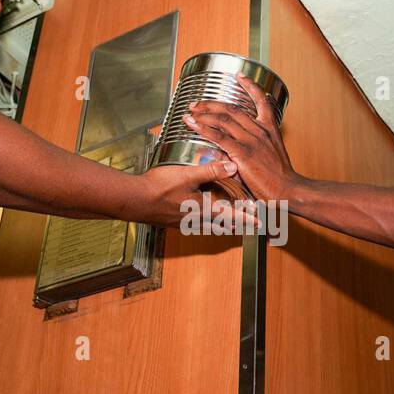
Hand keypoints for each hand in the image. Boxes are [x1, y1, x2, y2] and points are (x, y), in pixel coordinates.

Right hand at [136, 160, 260, 230]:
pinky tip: (202, 215)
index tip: (260, 223)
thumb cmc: (158, 189)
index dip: (248, 219)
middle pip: (223, 226)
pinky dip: (207, 221)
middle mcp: (196, 220)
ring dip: (222, 224)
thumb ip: (211, 171)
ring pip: (210, 227)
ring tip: (230, 221)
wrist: (133, 200)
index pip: (232, 217)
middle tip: (248, 223)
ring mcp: (185, 223)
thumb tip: (233, 166)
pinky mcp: (175, 221)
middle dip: (237, 224)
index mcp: (203, 210)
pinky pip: (197, 224)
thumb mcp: (187, 175)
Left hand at [184, 75, 298, 200]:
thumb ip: (256, 148)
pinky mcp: (244, 154)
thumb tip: (238, 150)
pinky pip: (220, 137)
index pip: (261, 100)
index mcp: (270, 129)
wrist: (290, 190)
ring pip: (224, 119)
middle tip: (197, 104)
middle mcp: (260, 131)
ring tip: (190, 113)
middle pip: (232, 108)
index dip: (250, 86)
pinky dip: (205, 129)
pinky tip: (194, 126)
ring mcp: (252, 141)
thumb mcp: (272, 156)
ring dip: (204, 114)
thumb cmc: (282, 179)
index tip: (239, 76)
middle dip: (211, 104)